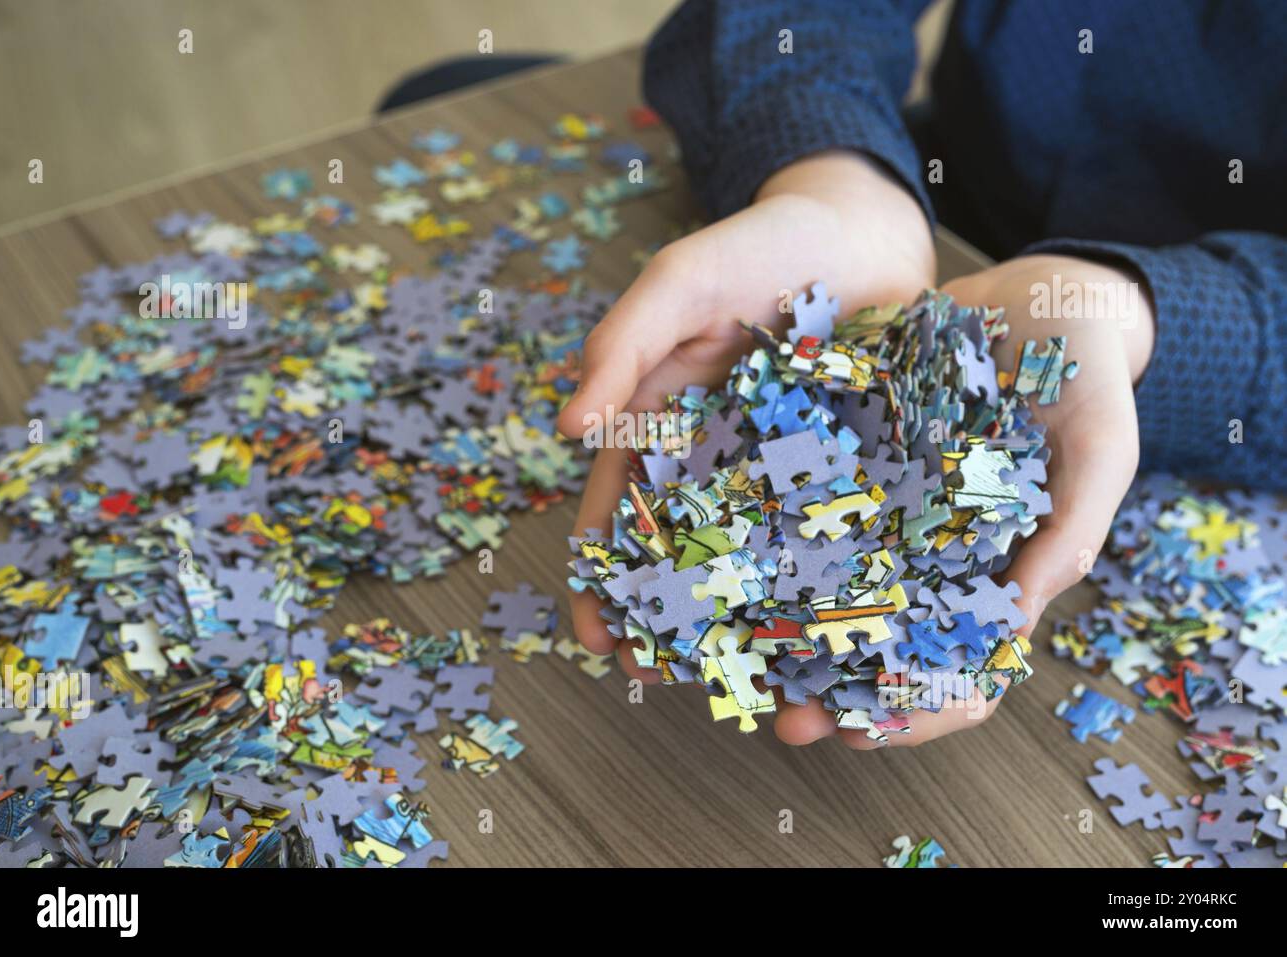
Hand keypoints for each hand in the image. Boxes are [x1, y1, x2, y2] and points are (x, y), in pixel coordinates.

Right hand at [558, 151, 934, 680]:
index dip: (604, 570)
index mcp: (666, 421)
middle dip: (664, 614)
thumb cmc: (761, 245)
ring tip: (737, 676)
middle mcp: (720, 457)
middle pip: (683, 548)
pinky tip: (820, 631)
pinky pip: (832, 535)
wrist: (866, 229)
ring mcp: (788, 469)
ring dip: (740, 615)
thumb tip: (567, 428)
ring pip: (754, 555)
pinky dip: (820, 582)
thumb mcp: (679, 282)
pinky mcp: (856, 471)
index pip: (622, 506)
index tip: (595, 633)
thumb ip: (622, 344)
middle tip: (658, 677)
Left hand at [781, 253, 1155, 748]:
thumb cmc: (1086, 380)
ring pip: (828, 587)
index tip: (862, 731)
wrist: (1041, 293)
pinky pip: (803, 506)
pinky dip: (769, 536)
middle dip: (830, 689)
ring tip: (734, 654)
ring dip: (786, 629)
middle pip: (878, 644)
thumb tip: (1016, 620)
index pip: (960, 669)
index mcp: (995, 572)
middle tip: (781, 716)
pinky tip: (726, 552)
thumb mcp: (1100, 453)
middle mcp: (931, 553)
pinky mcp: (851, 459)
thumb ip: (1070, 533)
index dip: (915, 711)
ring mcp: (886, 510)